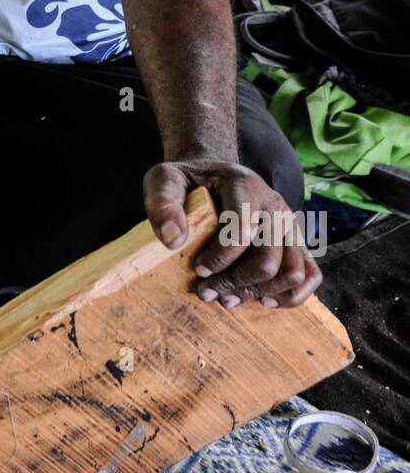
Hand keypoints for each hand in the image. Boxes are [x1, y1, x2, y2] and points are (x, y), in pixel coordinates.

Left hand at [143, 157, 321, 309]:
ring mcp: (288, 223)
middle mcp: (273, 203)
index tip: (197, 269)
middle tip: (207, 292)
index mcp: (244, 185)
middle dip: (236, 283)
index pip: (242, 230)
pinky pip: (310, 273)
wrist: (212, 172)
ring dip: (260, 292)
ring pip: (293, 271)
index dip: (219, 258)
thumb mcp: (164, 179)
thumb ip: (162, 202)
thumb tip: (174, 240)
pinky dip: (291, 295)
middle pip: (268, 259)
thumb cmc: (188, 180)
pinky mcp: (294, 240)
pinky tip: (262, 299)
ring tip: (229, 299)